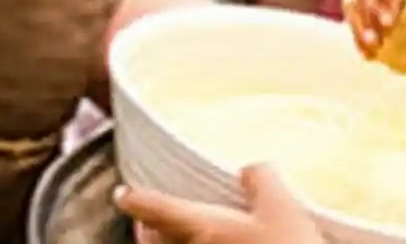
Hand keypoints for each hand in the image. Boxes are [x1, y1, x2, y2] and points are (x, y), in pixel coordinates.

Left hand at [114, 165, 323, 243]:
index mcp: (202, 227)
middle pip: (153, 240)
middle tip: (144, 218)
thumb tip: (250, 170)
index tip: (122, 193)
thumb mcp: (283, 208)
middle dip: (146, 227)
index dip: (135, 199)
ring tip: (167, 235)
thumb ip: (262, 180)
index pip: (156, 209)